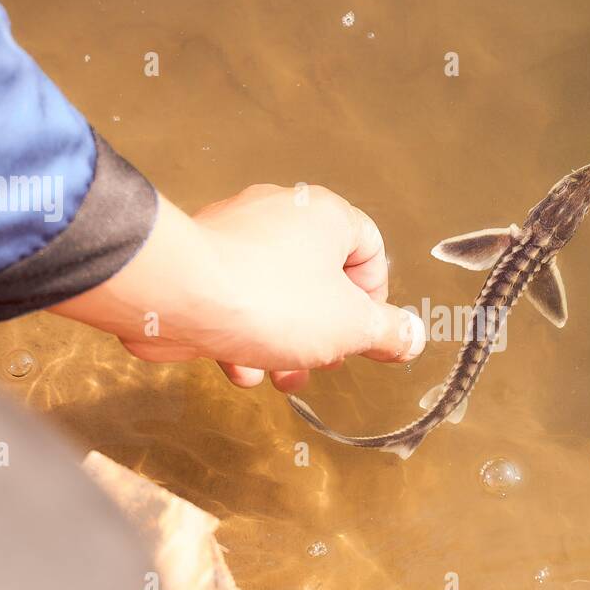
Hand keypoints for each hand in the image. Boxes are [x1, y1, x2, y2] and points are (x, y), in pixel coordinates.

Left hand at [51, 184, 425, 390]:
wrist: (178, 296)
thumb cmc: (269, 299)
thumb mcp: (351, 327)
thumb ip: (389, 332)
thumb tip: (411, 336)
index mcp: (325, 215)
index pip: (370, 250)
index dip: (375, 298)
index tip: (364, 333)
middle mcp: (279, 214)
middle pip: (320, 278)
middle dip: (323, 331)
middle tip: (321, 360)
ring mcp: (235, 234)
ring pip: (276, 294)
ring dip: (283, 343)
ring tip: (278, 375)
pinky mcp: (198, 261)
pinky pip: (234, 298)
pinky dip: (241, 335)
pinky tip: (239, 365)